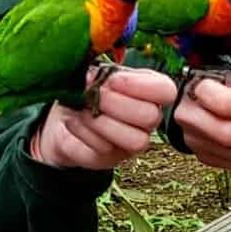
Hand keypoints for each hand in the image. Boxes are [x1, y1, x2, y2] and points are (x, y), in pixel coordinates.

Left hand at [30, 67, 177, 169]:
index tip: (112, 79)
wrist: (64, 114)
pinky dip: (84, 133)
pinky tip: (73, 122)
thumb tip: (97, 77)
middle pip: (151, 117)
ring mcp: (132, 142)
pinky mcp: (112, 158)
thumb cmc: (86, 89)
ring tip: (83, 110)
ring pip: (136, 140)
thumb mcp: (96, 74)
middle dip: (116, 103)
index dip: (141, 86)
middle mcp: (148, 119)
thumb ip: (104, 73)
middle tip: (94, 94)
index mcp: (149, 92)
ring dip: (102, 122)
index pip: (166, 91)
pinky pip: (105, 151)